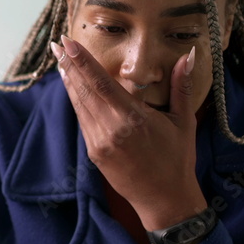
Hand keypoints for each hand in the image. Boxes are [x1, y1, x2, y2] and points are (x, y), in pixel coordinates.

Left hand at [50, 34, 207, 230]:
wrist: (164, 200)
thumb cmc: (177, 159)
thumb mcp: (184, 121)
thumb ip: (181, 86)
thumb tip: (186, 56)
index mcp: (133, 119)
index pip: (101, 83)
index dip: (82, 62)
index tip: (68, 43)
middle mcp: (112, 129)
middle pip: (84, 90)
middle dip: (68, 65)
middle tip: (57, 44)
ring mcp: (99, 143)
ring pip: (79, 105)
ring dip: (69, 81)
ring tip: (59, 60)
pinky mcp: (94, 153)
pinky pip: (82, 120)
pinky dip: (76, 101)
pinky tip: (72, 87)